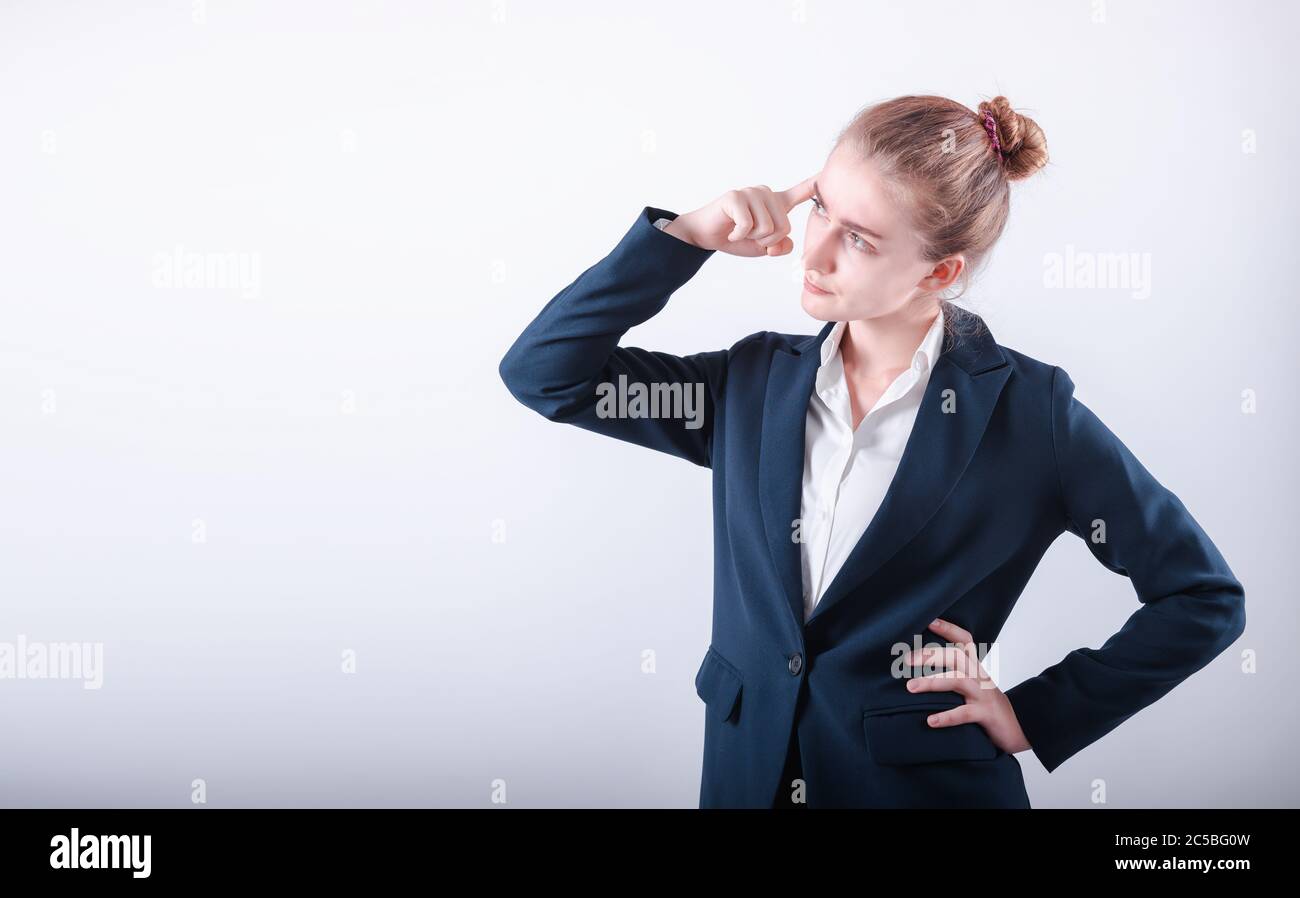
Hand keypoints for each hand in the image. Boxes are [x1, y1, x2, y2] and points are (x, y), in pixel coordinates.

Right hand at [666, 175, 816, 256]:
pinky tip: (730, 231)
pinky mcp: (735, 197)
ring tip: (739, 231)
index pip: (801, 192)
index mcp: (776, 202)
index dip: (815, 185)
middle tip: (749, 236)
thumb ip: (780, 246)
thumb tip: (782, 243)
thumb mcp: (763, 247)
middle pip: (784, 227)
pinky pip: (748, 225)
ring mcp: (751, 192)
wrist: (705, 236)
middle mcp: (767, 193)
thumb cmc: (735, 237)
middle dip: (767, 241)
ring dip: (752, 239)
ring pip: (767, 228)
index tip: (828, 173)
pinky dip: (738, 236)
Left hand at [901, 617, 1031, 755]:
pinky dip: (947, 716)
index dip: (948, 629)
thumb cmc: (985, 705)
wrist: (1016, 729)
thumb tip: (916, 667)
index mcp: (974, 667)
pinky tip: (931, 721)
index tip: (928, 620)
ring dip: (932, 682)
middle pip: (956, 657)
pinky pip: (965, 713)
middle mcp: (979, 676)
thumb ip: (951, 674)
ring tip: (910, 687)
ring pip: (958, 680)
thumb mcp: (970, 685)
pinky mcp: (986, 714)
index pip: (963, 641)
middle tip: (906, 660)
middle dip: (930, 655)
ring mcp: (983, 694)